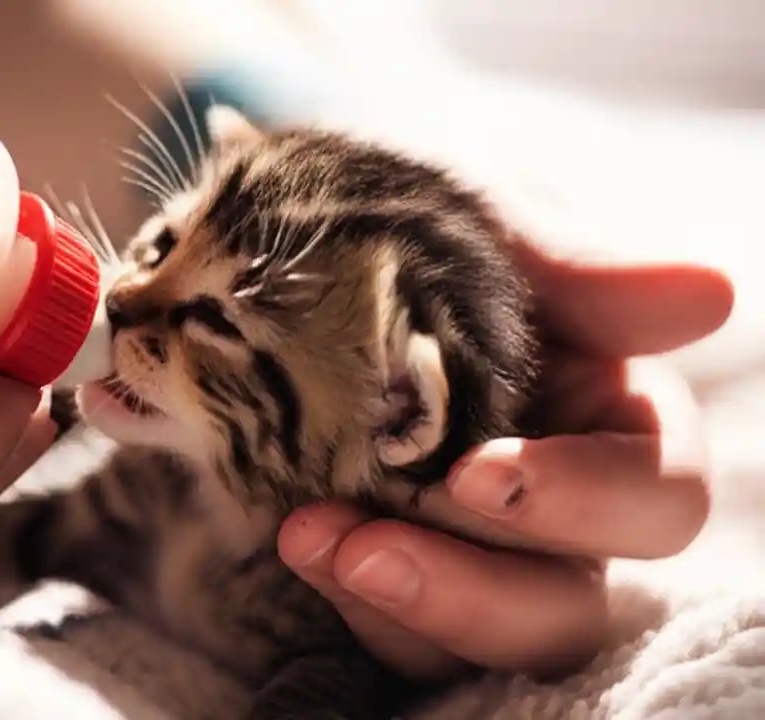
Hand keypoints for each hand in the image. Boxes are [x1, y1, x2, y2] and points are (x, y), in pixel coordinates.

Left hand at [277, 237, 732, 679]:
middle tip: (377, 547)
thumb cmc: (395, 217)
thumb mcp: (475, 218)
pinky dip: (352, 600)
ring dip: (409, 605)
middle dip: (481, 590)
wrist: (262, 255)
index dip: (588, 498)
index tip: (481, 471)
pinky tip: (298, 539)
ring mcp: (470, 549)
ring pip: (488, 637)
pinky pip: (399, 636)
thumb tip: (711, 293)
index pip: (657, 493)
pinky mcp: (392, 579)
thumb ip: (578, 269)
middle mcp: (552, 500)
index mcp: (604, 412)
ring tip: (312, 538)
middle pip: (573, 600)